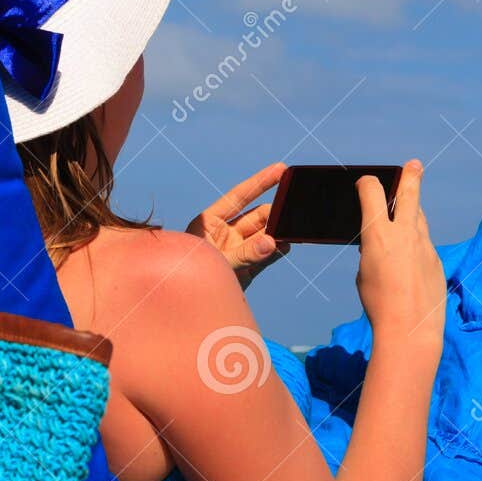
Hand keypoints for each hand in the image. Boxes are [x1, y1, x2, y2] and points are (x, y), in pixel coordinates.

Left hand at [187, 163, 289, 288]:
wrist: (186, 311)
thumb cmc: (189, 281)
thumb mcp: (217, 264)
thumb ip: (245, 255)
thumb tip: (272, 243)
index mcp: (209, 223)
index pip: (239, 197)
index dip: (260, 182)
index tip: (281, 168)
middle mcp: (225, 233)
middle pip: (257, 216)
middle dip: (275, 213)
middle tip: (293, 210)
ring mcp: (238, 250)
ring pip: (265, 235)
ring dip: (280, 232)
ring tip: (295, 229)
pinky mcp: (248, 268)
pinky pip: (268, 254)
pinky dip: (279, 249)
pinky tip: (288, 245)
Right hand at [355, 160, 444, 361]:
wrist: (411, 328)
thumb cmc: (379, 304)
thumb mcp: (364, 272)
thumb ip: (374, 250)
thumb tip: (384, 244)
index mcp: (378, 234)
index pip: (372, 191)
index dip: (367, 184)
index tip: (366, 185)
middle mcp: (404, 233)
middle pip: (409, 193)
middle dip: (411, 176)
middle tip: (414, 165)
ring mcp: (425, 245)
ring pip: (419, 219)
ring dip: (412, 213)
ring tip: (408, 210)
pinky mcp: (436, 260)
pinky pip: (424, 245)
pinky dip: (417, 246)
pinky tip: (410, 263)